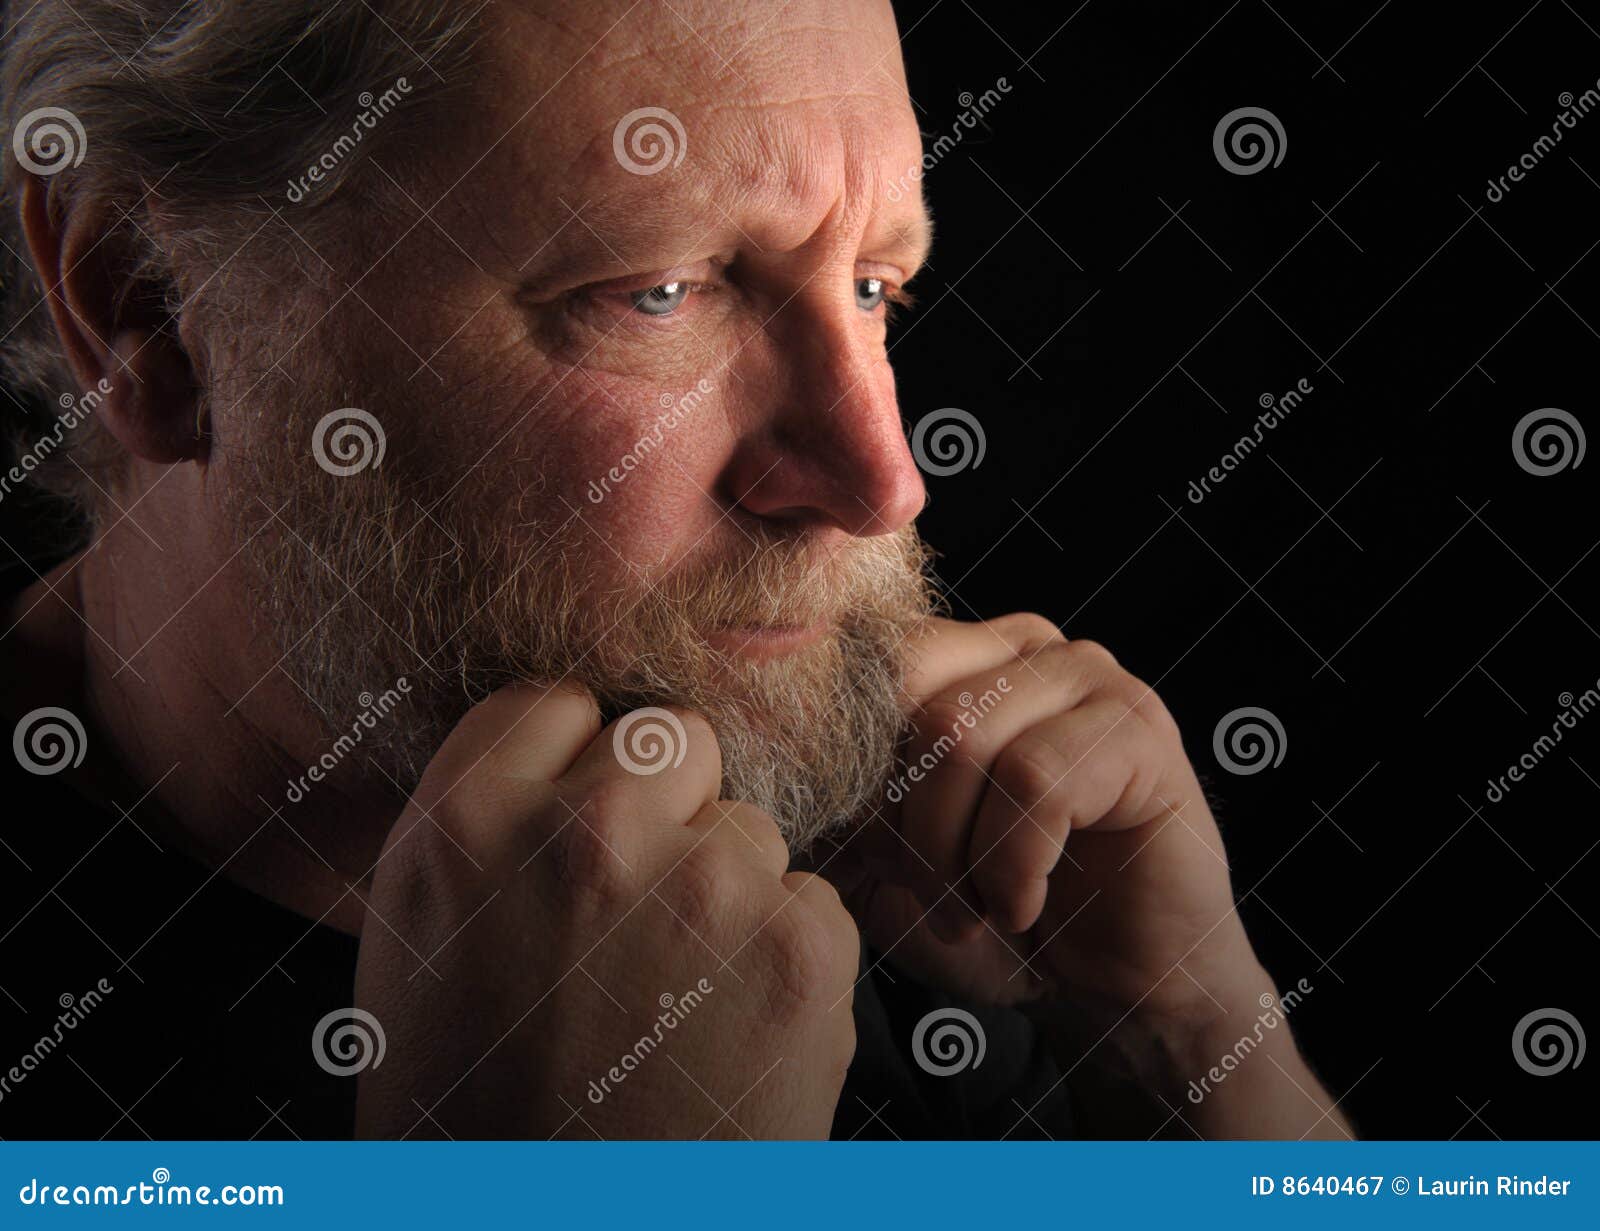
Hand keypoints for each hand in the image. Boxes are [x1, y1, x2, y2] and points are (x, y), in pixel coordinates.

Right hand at [352, 684, 858, 1138]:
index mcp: (466, 821)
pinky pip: (810, 901)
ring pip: (748, 828)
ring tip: (677, 1000)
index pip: (558, 705)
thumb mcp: (423, 942)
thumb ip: (488, 826)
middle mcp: (588, 832)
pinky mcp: (801, 948)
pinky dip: (786, 958)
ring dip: (727, 892)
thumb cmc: (477, 1113)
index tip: (576, 821)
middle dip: (667, 804)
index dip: (572, 765)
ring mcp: (704, 885)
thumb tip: (563, 745)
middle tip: (640, 908)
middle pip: (672, 736)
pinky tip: (733, 1033)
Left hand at [829, 613, 1262, 1034]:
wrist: (1117, 993)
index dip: (840, 765)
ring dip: (951, 853)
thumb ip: (833, 803)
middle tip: (921, 895)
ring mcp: (1087, 676)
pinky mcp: (1138, 728)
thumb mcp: (884, 864)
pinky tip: (1023, 906)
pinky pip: (1034, 779)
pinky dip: (1011, 865)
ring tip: (973, 911)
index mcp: (958, 658)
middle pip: (902, 699)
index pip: (862, 663)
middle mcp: (1022, 646)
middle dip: (894, 819)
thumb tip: (747, 757)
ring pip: (961, 737)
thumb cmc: (996, 922)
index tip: (848, 850)